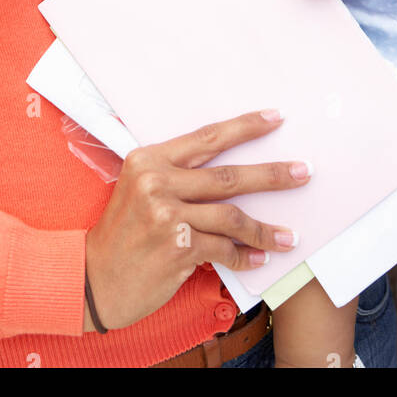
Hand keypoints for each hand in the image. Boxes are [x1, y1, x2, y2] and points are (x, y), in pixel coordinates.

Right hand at [83, 110, 309, 331]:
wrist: (93, 278)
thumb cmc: (122, 234)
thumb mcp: (138, 191)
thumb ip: (175, 176)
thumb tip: (228, 174)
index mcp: (149, 159)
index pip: (207, 138)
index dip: (245, 127)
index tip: (275, 118)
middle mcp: (157, 182)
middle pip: (229, 175)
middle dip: (272, 175)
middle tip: (303, 172)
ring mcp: (168, 215)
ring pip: (232, 217)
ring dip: (266, 229)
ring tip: (289, 236)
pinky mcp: (177, 248)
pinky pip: (224, 249)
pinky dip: (244, 256)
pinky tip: (258, 259)